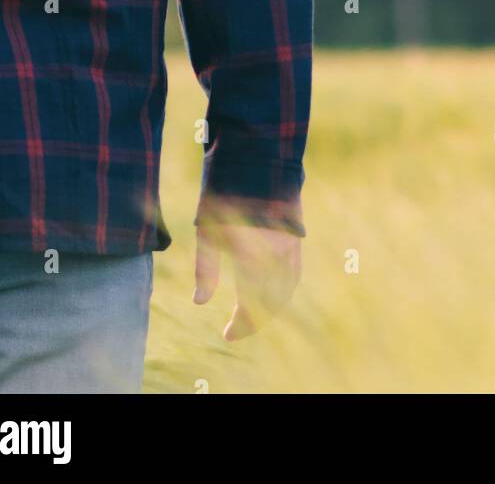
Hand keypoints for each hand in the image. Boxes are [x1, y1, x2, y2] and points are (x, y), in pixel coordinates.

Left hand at [193, 198, 302, 340]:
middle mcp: (275, 255)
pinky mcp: (296, 237)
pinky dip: (284, 290)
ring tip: (253, 316)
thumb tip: (199, 302)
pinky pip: (294, 274)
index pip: (250, 305)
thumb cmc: (223, 195)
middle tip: (237, 329)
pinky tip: (272, 295)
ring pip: (285, 290)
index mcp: (251, 256)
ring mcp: (289, 246)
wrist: (256, 159)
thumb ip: (205, 270)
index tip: (228, 335)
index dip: (241, 325)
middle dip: (254, 320)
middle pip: (270, 303)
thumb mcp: (206, 231)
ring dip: (270, 308)